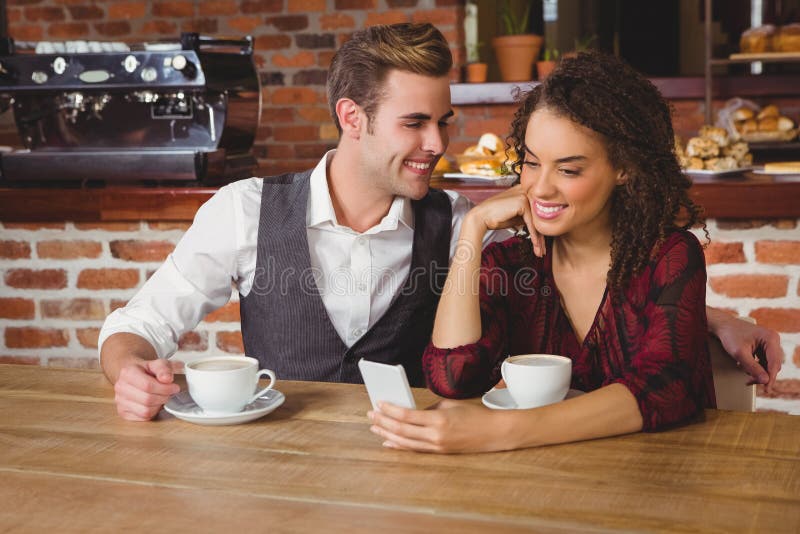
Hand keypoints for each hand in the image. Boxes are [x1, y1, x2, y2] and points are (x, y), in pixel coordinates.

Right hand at [113, 359, 182, 420]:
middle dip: (164, 397)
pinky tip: (154, 403)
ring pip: (146, 411)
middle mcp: (120, 387)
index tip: (175, 387)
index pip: (148, 385)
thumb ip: (164, 369)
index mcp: (127, 373)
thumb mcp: (158, 363)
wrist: (134, 375)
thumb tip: (167, 379)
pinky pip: (143, 417)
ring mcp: (120, 401)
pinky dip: (153, 412)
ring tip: (161, 397)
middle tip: (170, 393)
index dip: (165, 388)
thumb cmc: (147, 370)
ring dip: (159, 405)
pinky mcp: (123, 412)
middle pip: (148, 399)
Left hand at [368, 400, 509, 452]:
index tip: (379, 403)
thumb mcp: (450, 405)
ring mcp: (437, 446)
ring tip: (374, 427)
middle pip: (402, 430)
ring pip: (405, 442)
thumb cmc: (474, 415)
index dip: (390, 410)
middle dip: (384, 422)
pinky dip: (399, 446)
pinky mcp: (439, 453)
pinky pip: (415, 449)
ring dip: (388, 434)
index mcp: (439, 419)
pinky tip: (388, 442)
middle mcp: (436, 435)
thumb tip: (410, 412)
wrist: (494, 433)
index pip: (407, 415)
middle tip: (371, 415)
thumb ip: (429, 409)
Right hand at [467, 185, 544, 256]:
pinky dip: (534, 236)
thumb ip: (527, 217)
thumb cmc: (495, 217)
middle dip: (541, 237)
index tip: (541, 244)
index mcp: (524, 191)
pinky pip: (531, 223)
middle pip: (539, 217)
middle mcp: (525, 191)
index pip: (537, 212)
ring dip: (539, 240)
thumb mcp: (515, 217)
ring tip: (540, 252)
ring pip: (537, 221)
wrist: (481, 217)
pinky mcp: (522, 203)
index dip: (540, 229)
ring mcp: (524, 195)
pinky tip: (536, 245)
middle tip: (542, 251)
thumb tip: (540, 226)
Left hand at [714, 315, 781, 392]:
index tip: (766, 389)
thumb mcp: (739, 353)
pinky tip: (743, 366)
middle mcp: (773, 340)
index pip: (774, 363)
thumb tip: (765, 381)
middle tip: (749, 382)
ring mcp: (769, 343)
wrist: (723, 326)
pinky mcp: (764, 347)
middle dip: (762, 375)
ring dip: (758, 372)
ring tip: (744, 372)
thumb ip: (752, 367)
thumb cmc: (730, 336)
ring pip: (768, 364)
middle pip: (773, 365)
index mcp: (771, 339)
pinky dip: (755, 367)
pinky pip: (764, 361)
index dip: (770, 378)